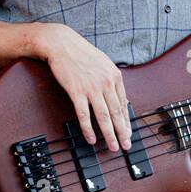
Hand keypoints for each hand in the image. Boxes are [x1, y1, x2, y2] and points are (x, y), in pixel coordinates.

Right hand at [33, 23, 132, 150]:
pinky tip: (91, 139)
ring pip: (104, 116)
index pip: (123, 104)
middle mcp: (106, 82)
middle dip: (122, 132)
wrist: (62, 44)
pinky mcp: (76, 91)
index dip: (126, 121)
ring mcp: (91, 88)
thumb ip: (112, 81)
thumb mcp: (104, 64)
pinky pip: (84, 115)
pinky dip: (88, 129)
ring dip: (109, 134)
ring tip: (113, 147)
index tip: (128, 132)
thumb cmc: (82, 53)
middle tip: (126, 145)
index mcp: (115, 76)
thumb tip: (119, 98)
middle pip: (117, 112)